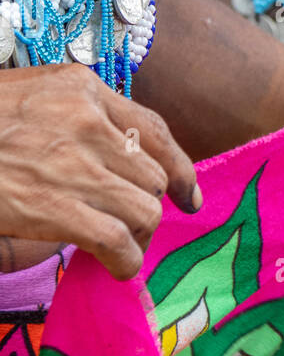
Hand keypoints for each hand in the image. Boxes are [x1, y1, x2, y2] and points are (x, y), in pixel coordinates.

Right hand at [0, 64, 200, 279]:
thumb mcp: (26, 97)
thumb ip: (73, 116)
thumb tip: (114, 155)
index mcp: (79, 87)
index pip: (153, 127)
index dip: (178, 167)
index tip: (186, 195)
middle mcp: (87, 118)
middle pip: (151, 174)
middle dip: (146, 207)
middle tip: (125, 228)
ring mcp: (74, 161)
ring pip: (145, 209)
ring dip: (136, 237)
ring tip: (115, 247)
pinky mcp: (58, 205)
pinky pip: (119, 240)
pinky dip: (125, 262)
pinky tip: (114, 268)